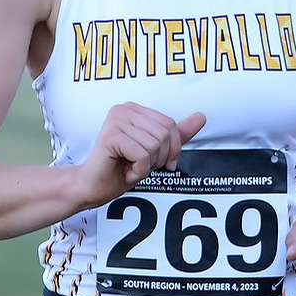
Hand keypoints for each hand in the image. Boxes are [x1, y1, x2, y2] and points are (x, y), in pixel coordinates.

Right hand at [74, 104, 206, 206]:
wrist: (93, 186)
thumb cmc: (120, 168)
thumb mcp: (154, 151)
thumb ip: (176, 135)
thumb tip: (201, 117)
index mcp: (134, 109)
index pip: (170, 125)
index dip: (171, 149)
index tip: (157, 161)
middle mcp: (124, 109)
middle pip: (164, 135)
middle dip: (157, 158)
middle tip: (138, 164)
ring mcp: (116, 121)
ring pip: (154, 146)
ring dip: (146, 165)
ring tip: (130, 166)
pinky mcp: (111, 136)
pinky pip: (143, 155)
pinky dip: (138, 170)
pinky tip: (124, 170)